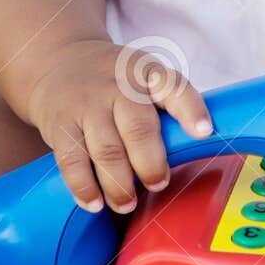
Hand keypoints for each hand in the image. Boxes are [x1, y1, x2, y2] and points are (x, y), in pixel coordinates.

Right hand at [27, 38, 212, 211]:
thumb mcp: (144, 79)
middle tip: (158, 183)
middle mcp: (117, 86)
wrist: (59, 61)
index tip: (204, 132)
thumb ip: (166, 107)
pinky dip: (84, 186)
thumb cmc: (114, 82)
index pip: (174, 87)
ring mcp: (86, 104)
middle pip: (138, 128)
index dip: (190, 110)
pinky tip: (94, 202)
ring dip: (119, 184)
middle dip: (150, 163)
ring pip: (106, 150)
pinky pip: (72, 160)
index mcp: (147, 73)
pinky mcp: (60, 124)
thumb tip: (195, 149)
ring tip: (127, 204)